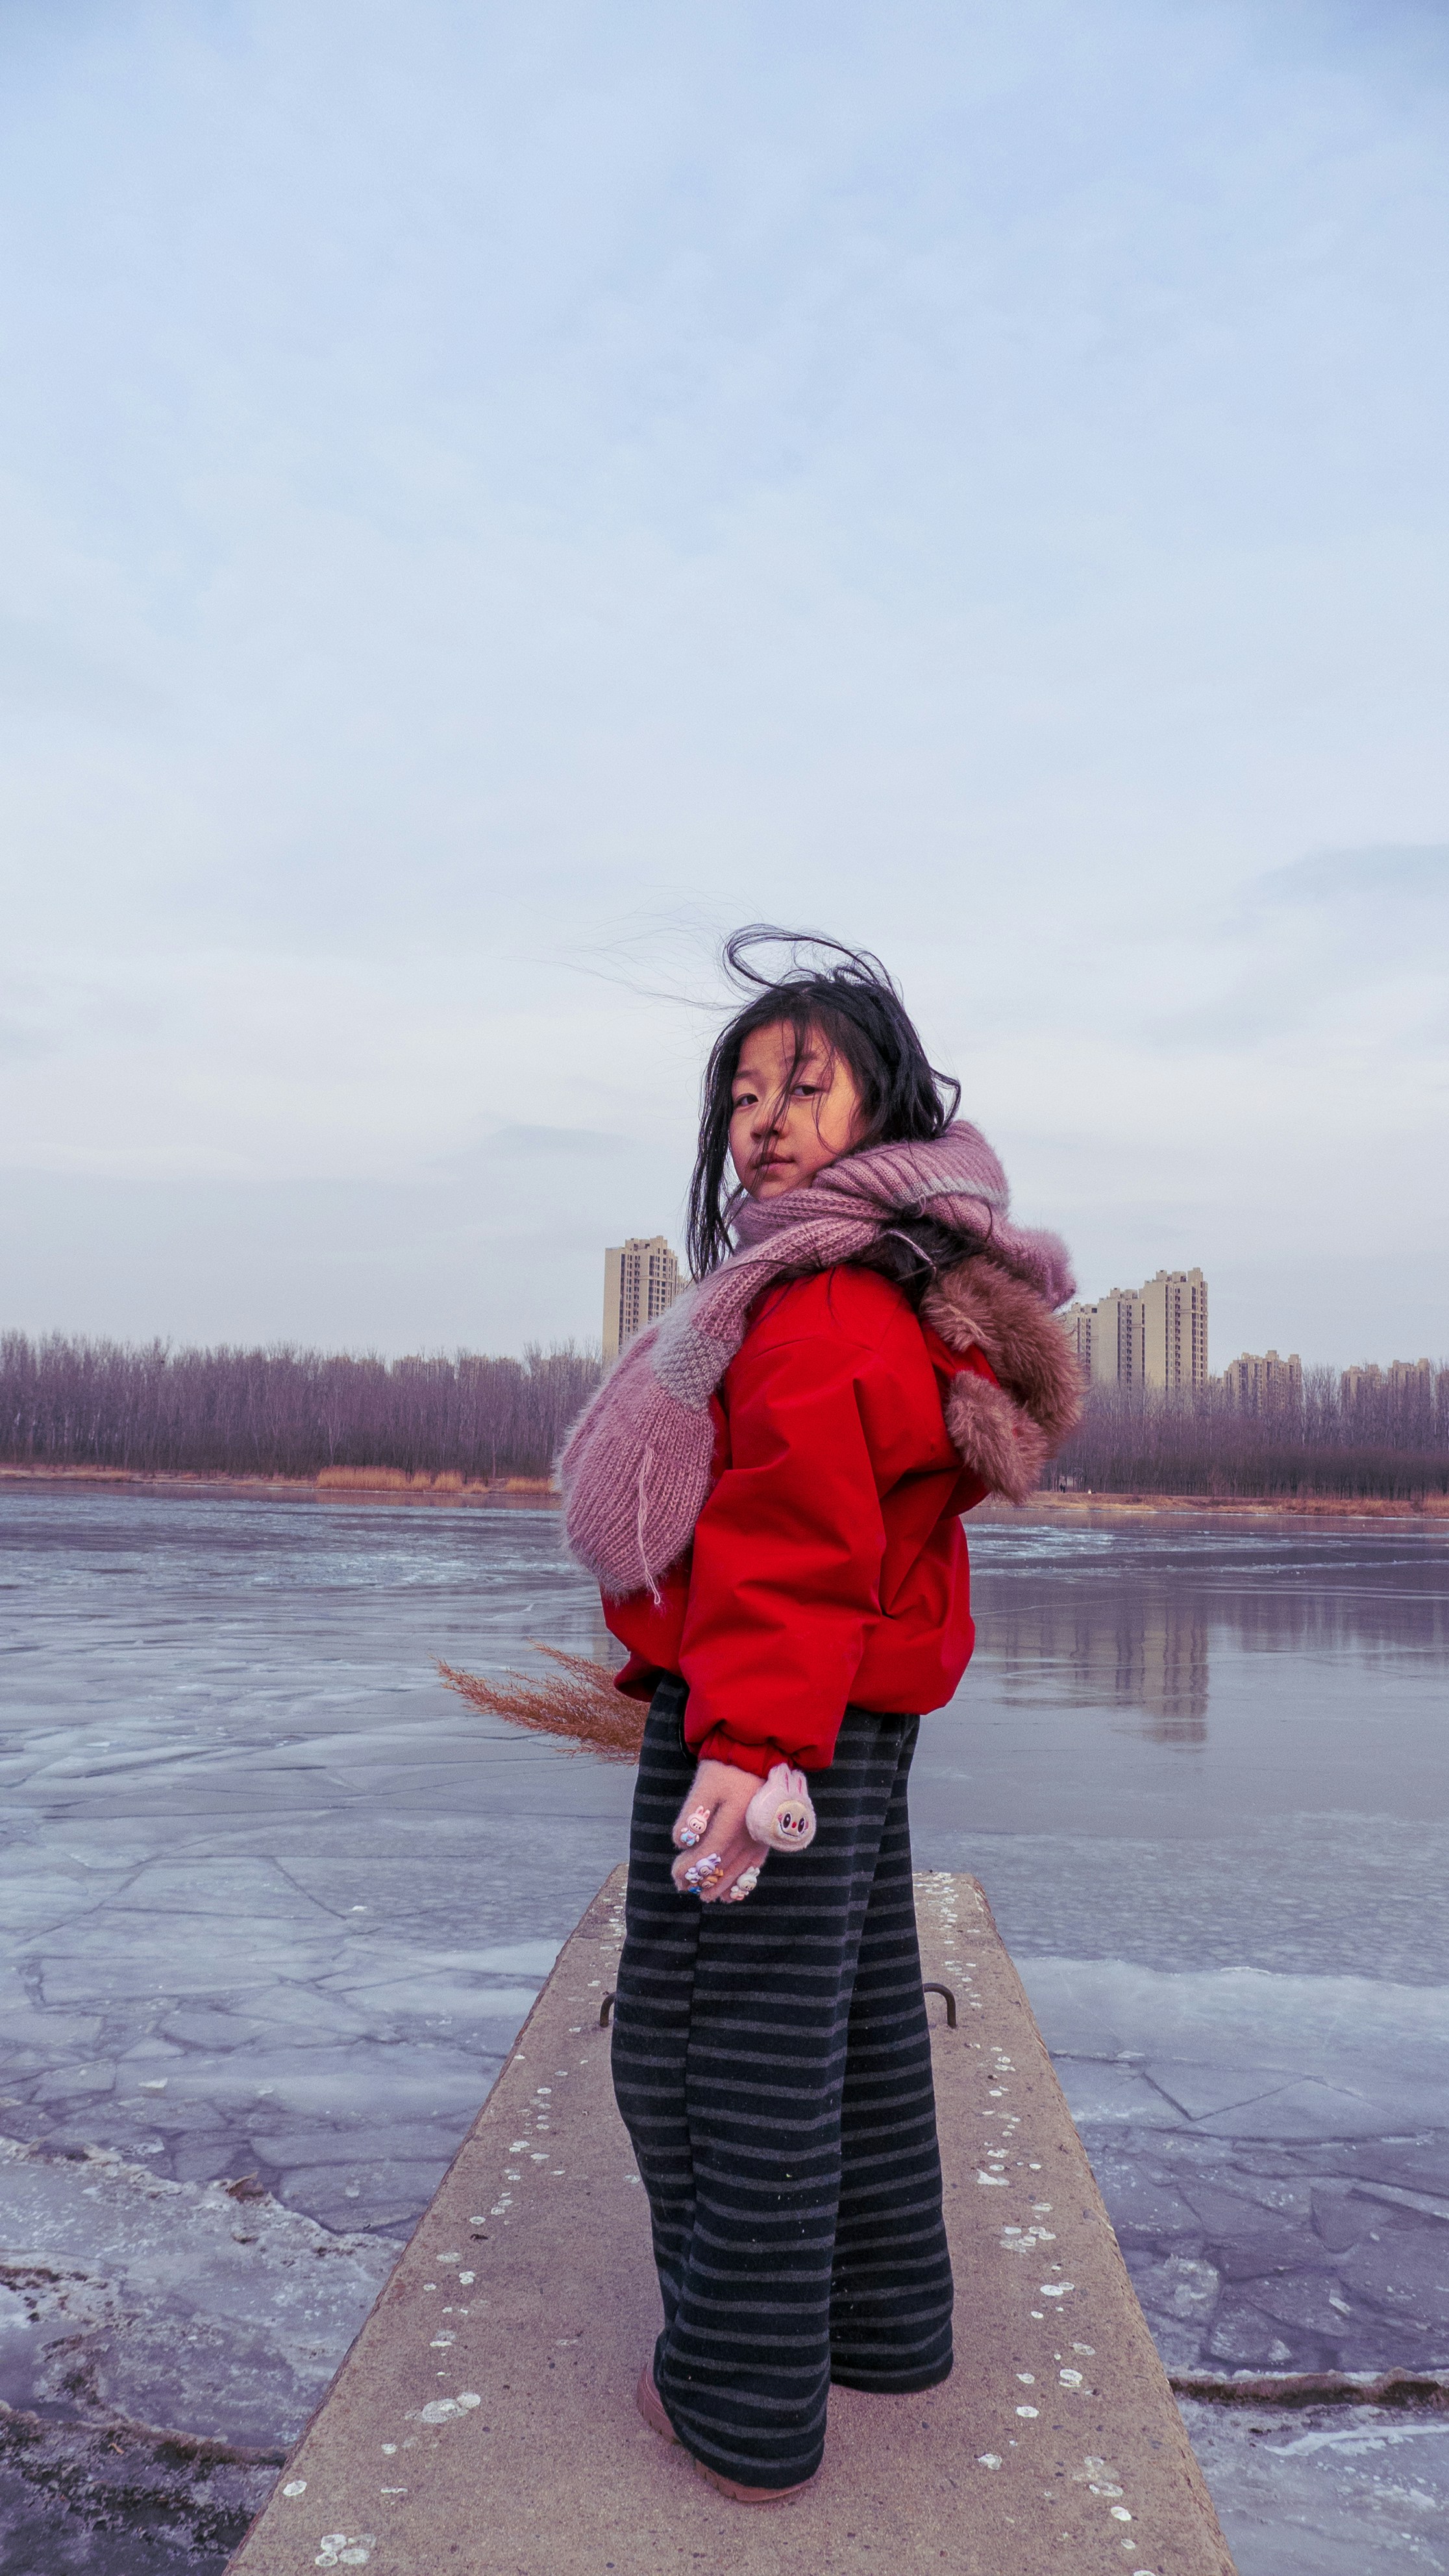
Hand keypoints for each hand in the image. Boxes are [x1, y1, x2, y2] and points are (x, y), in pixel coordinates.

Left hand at [670, 1758, 770, 1903]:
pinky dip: (741, 1882)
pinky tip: (732, 1893)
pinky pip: (754, 1867)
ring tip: (704, 1896)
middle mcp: (751, 1833)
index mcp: (735, 1819)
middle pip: (724, 1865)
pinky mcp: (765, 1838)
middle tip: (683, 1887)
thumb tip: (681, 1842)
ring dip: (720, 1885)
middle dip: (701, 1879)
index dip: (691, 1867)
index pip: (710, 1852)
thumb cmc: (727, 1769)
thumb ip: (692, 1813)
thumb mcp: (705, 1784)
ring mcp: (760, 1838)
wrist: (758, 1756)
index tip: (675, 1874)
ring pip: (739, 1870)